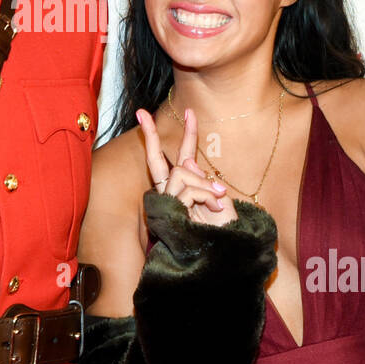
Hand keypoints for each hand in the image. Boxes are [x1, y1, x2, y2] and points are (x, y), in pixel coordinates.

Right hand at [135, 107, 237, 226]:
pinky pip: (187, 190)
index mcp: (187, 188)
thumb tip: (185, 161)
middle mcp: (173, 193)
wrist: (224, 253)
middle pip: (156, 160)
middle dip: (149, 135)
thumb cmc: (222, 231)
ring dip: (203, 186)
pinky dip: (204, 195)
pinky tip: (213, 206)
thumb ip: (200, 181)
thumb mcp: (218, 201)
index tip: (190, 110)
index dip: (188, 134)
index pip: (184, 157)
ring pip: (181, 174)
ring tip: (217, 201)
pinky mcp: (171, 210)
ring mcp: (169, 202)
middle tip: (141, 112)